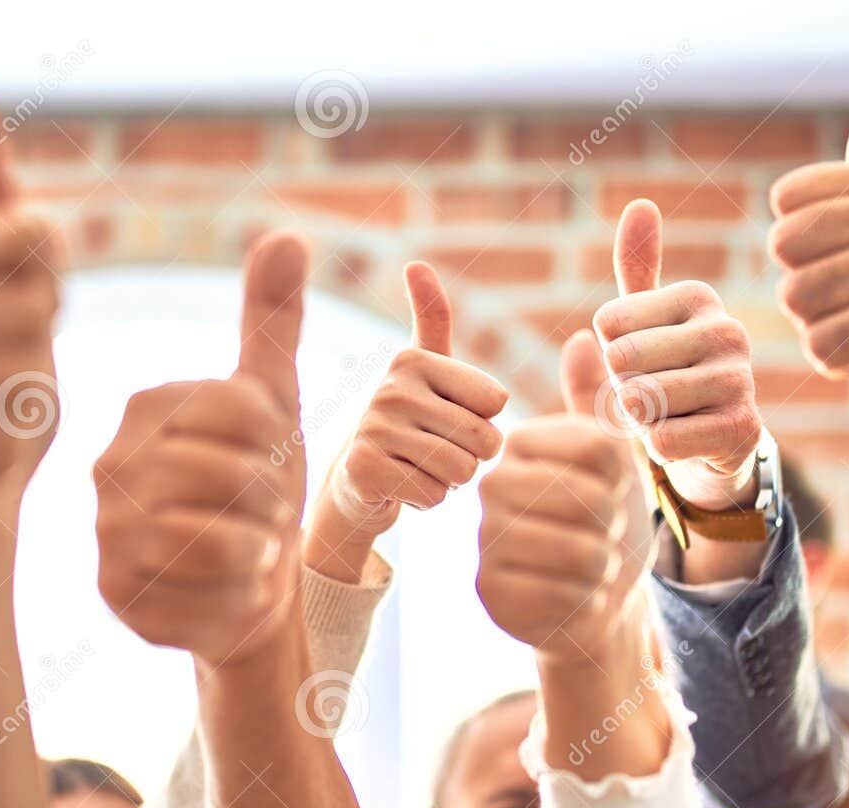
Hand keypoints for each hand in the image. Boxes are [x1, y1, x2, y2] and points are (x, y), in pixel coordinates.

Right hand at [94, 232, 309, 665]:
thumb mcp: (272, 402)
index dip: (279, 442)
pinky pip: (209, 600)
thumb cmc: (258, 485)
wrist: (246, 584)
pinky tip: (229, 590)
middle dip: (272, 503)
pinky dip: (240, 599)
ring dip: (261, 551)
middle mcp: (109, 463)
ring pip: (222, 541)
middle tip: (263, 513)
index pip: (245, 410)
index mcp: (145, 407)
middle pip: (235, 479)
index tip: (268, 458)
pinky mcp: (117, 598)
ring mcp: (107, 534)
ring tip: (250, 548)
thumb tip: (288, 235)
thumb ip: (272, 322)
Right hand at [319, 262, 506, 543]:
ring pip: (460, 471)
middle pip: (482, 439)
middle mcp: (389, 387)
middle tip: (435, 453)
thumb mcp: (423, 371)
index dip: (484, 424)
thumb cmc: (404, 425)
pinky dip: (426, 501)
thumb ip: (431, 320)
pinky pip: (434, 496)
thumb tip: (415, 264)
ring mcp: (373, 429)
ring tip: (418, 468)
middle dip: (470, 459)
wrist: (352, 484)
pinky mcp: (364, 470)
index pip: (495, 403)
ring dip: (449, 482)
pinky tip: (400, 488)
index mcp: (411, 359)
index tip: (449, 422)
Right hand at [476, 399, 654, 666]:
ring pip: (580, 551)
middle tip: (606, 533)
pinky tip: (577, 595)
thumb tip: (582, 338)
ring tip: (596, 562)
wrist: (594, 593)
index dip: (623, 477)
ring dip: (605, 563)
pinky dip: (587, 598)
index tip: (612, 490)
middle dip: (614, 523)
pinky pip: (564, 595)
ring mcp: (486, 539)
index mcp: (519, 443)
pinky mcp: (490, 591)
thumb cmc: (605, 518)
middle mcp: (490, 485)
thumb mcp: (613, 459)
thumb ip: (597, 404)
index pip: (597, 448)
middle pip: (588, 498)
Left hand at [591, 199, 761, 510]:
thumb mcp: (642, 324)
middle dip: (622, 388)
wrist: (710, 447)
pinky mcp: (743, 426)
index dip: (609, 355)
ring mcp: (740, 378)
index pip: (608, 323)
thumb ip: (635, 269)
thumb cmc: (664, 379)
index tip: (642, 362)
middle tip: (652, 396)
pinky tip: (685, 442)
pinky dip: (660, 448)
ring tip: (670, 416)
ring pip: (641, 400)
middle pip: (622, 359)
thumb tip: (641, 205)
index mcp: (697, 296)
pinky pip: (663, 439)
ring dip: (641, 420)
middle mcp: (726, 329)